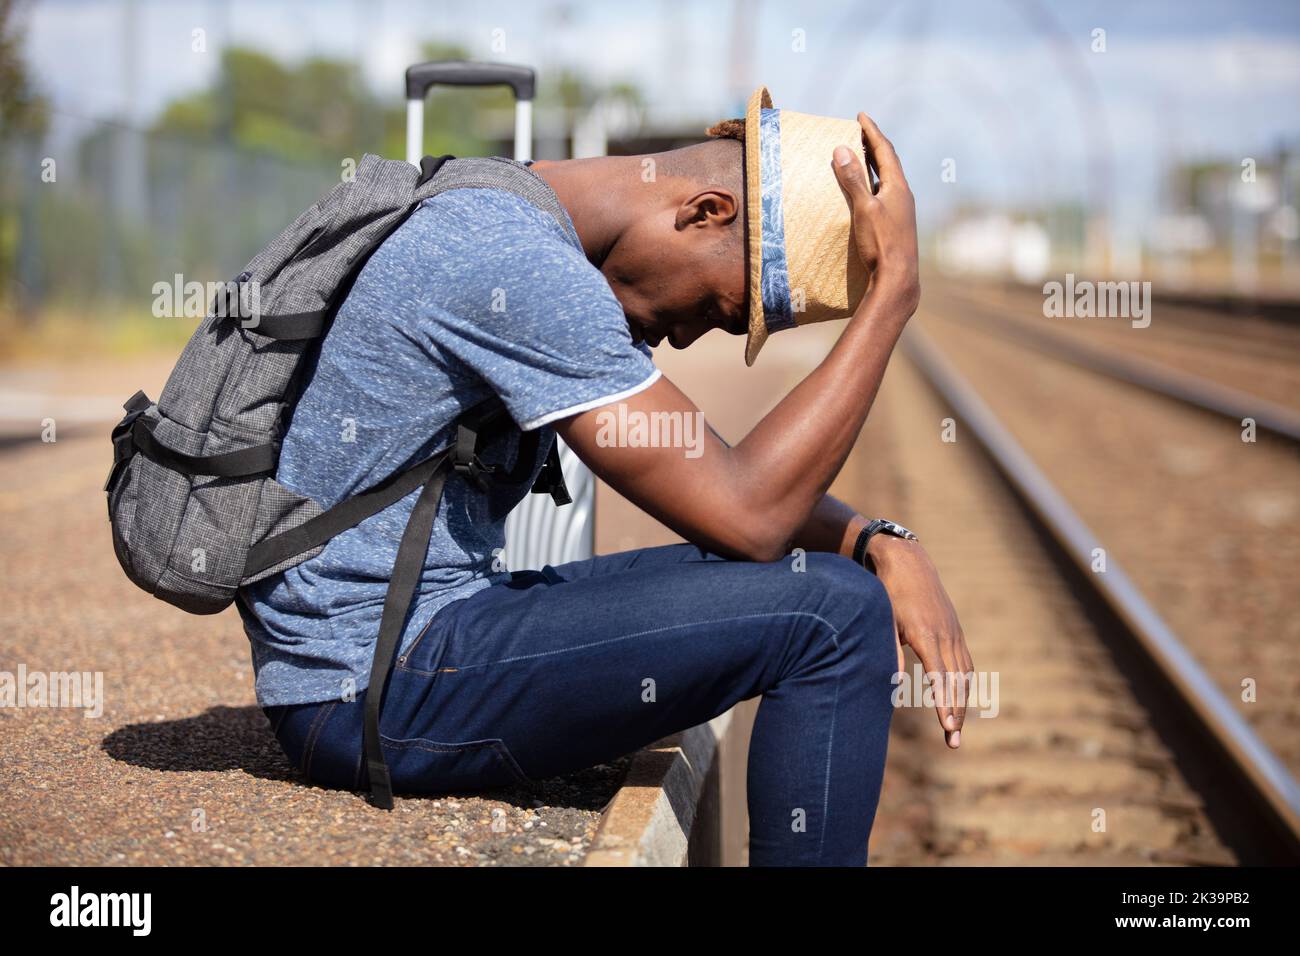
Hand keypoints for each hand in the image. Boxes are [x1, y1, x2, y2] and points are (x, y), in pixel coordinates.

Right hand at [831, 112, 918, 317]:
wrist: (898, 279)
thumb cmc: (882, 243)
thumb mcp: (864, 209)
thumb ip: (853, 180)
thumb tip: (842, 149)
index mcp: (898, 187)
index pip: (884, 151)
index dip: (872, 132)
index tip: (861, 116)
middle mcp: (903, 196)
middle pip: (889, 163)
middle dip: (874, 146)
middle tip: (860, 133)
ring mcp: (901, 211)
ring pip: (888, 180)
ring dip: (874, 166)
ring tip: (861, 158)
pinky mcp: (896, 225)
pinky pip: (885, 195)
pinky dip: (874, 185)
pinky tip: (867, 194)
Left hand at [867, 535, 971, 748]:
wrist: (909, 564)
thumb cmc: (889, 593)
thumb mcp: (884, 619)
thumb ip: (890, 651)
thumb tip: (893, 683)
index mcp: (926, 635)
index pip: (940, 677)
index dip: (944, 703)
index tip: (948, 726)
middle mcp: (945, 636)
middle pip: (956, 683)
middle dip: (956, 714)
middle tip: (954, 742)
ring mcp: (954, 634)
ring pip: (964, 676)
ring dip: (962, 705)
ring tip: (956, 731)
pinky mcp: (956, 632)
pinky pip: (965, 663)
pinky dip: (965, 685)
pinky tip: (961, 702)